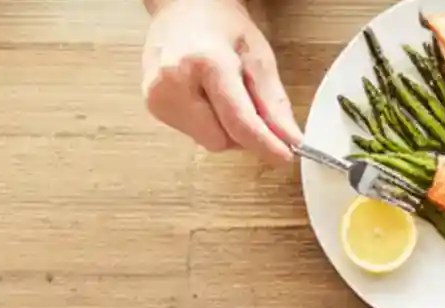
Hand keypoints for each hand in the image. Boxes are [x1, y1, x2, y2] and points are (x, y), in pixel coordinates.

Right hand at [142, 0, 301, 162]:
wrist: (183, 8)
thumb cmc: (221, 26)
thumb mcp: (258, 57)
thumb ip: (274, 103)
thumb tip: (290, 140)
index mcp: (206, 63)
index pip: (238, 120)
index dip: (264, 144)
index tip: (284, 157)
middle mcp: (174, 82)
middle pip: (222, 139)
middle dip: (243, 133)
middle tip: (249, 103)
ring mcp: (157, 95)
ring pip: (208, 141)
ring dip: (225, 129)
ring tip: (222, 92)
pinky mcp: (153, 106)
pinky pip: (194, 134)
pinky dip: (209, 124)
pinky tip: (206, 96)